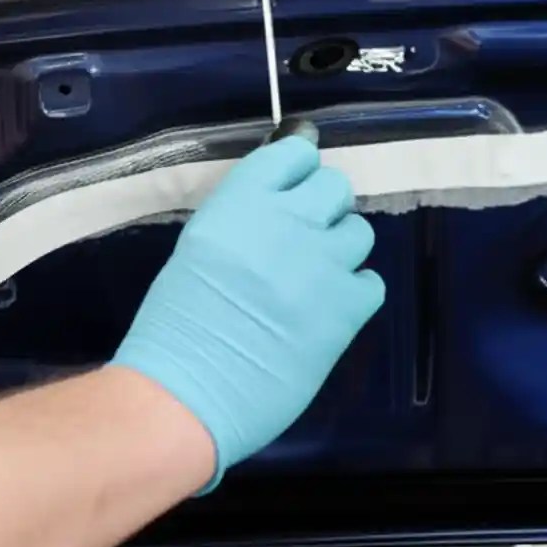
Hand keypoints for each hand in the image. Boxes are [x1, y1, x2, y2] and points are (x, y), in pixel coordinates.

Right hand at [111, 135, 384, 488]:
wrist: (185, 392)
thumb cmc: (175, 326)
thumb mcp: (200, 247)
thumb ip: (243, 220)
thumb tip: (277, 208)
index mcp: (241, 201)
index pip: (295, 154)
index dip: (297, 173)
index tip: (290, 192)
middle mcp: (288, 221)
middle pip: (335, 187)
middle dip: (323, 210)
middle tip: (302, 241)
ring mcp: (322, 264)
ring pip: (360, 232)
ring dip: (340, 251)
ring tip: (313, 281)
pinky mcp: (347, 309)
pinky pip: (371, 282)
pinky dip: (353, 293)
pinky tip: (326, 313)